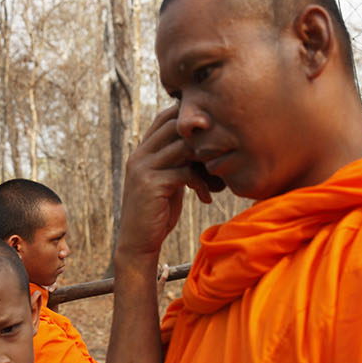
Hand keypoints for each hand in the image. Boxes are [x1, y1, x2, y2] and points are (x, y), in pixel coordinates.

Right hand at [115, 105, 225, 263]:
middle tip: (223, 152)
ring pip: (183, 148)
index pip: (165, 118)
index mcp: (142, 151)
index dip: (189, 120)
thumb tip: (203, 147)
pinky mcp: (151, 184)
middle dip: (202, 138)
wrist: (138, 244)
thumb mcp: (167, 182)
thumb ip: (177, 162)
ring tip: (217, 178)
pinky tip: (206, 198)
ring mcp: (143, 168)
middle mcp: (139, 155)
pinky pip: (185, 172)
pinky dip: (201, 183)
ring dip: (206, 161)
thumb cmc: (158, 213)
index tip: (213, 134)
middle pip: (175, 127)